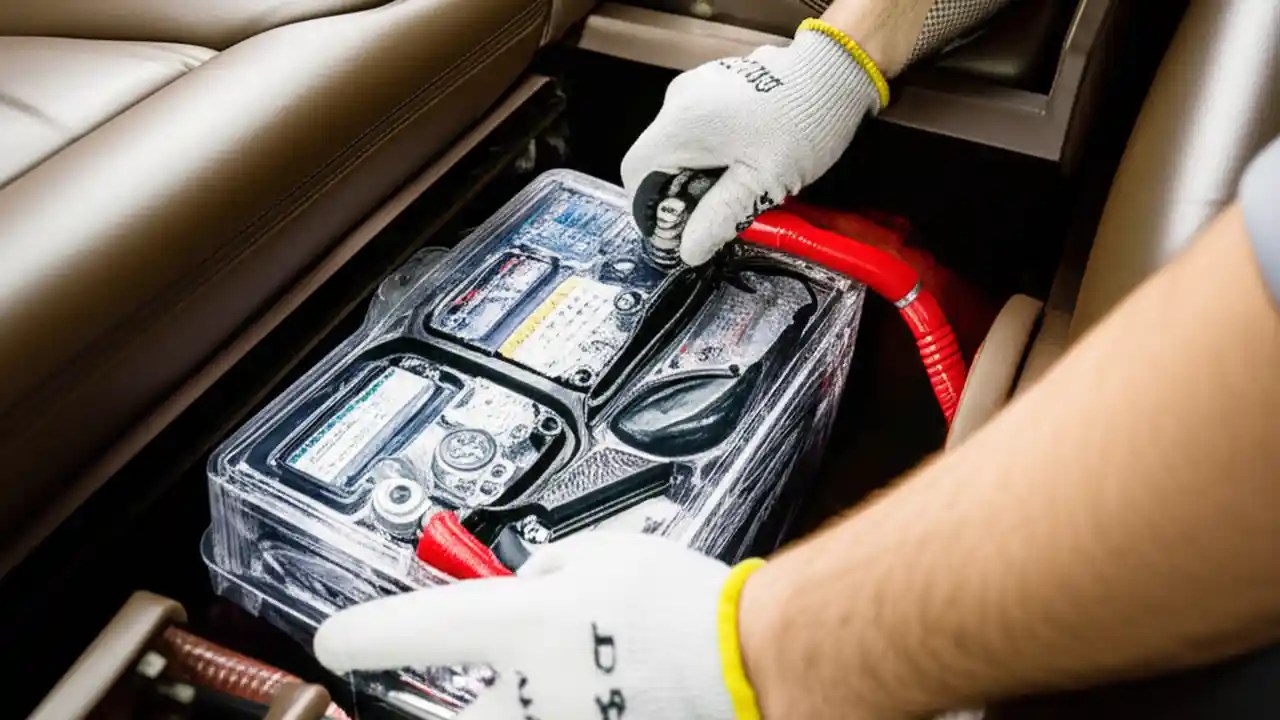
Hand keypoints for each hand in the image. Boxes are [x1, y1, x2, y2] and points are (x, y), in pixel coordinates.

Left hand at [314, 532, 760, 719]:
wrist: (752, 665)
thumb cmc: (686, 605)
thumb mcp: (607, 555)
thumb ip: (552, 571)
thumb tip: (534, 586)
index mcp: (520, 627)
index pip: (412, 632)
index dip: (361, 636)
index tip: (335, 641)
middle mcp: (525, 694)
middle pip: (445, 713)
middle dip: (423, 702)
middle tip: (423, 687)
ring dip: (496, 705)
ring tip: (537, 675)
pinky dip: (548, 709)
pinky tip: (583, 691)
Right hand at [622, 25, 885, 265]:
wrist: (836, 70)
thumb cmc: (802, 126)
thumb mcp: (763, 182)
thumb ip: (720, 217)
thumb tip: (688, 251)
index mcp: (681, 125)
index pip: (636, 173)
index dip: (650, 209)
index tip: (680, 230)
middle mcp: (678, 100)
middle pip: (655, 159)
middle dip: (677, 192)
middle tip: (717, 213)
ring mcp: (695, 86)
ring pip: (676, 143)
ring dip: (695, 170)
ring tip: (736, 184)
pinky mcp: (714, 82)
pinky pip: (696, 124)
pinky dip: (708, 148)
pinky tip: (742, 156)